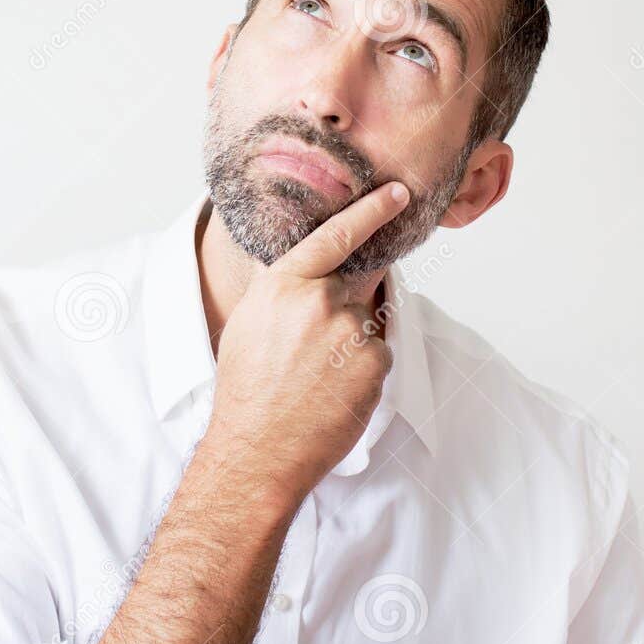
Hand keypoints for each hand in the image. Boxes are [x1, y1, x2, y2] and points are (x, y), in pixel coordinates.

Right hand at [203, 181, 410, 513]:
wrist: (258, 449)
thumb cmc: (247, 389)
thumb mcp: (249, 321)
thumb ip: (283, 288)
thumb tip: (309, 268)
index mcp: (284, 283)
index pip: (336, 235)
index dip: (371, 210)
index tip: (397, 193)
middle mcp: (320, 299)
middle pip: (354, 286)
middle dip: (342, 311)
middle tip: (311, 353)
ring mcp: (351, 330)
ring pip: (365, 325)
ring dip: (349, 346)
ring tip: (315, 380)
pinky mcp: (375, 362)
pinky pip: (377, 356)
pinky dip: (362, 372)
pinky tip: (333, 393)